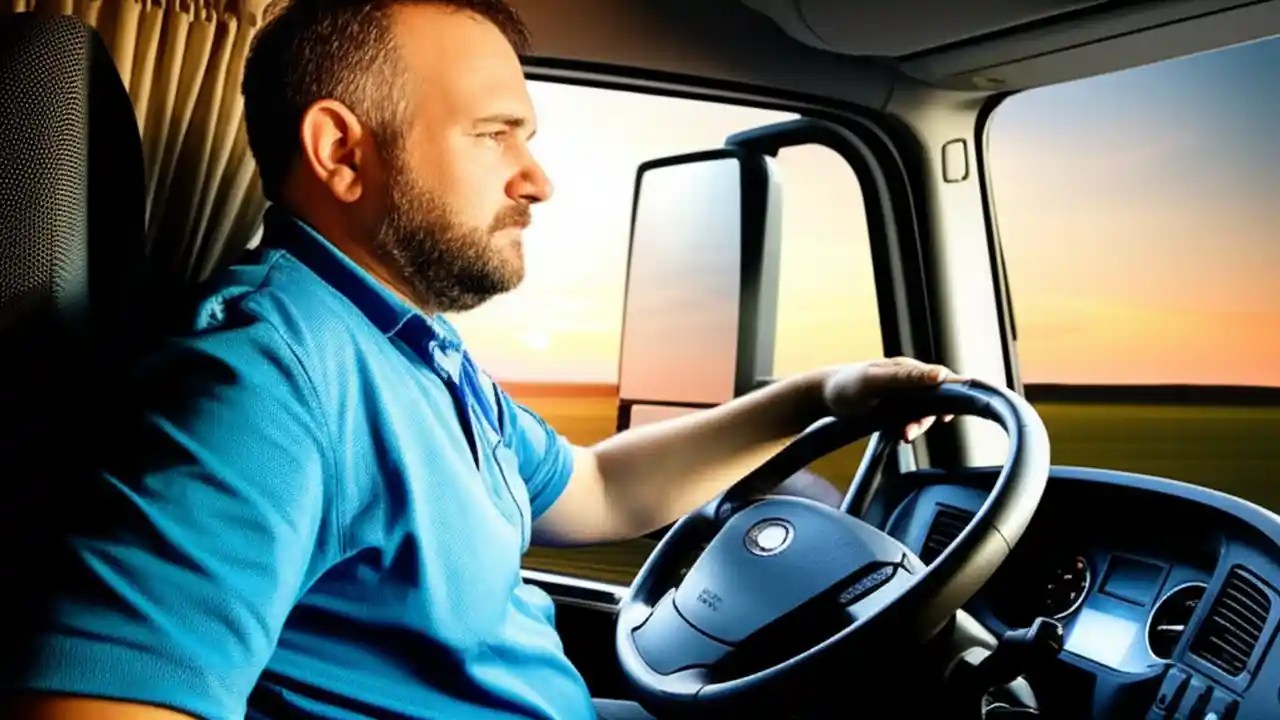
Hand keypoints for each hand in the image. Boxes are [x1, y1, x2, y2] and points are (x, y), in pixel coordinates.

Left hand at [820, 357, 965, 442]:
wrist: (822, 396)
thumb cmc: (846, 385)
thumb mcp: (874, 382)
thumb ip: (905, 377)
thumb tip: (941, 374)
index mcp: (909, 368)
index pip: (944, 377)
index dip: (959, 392)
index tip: (965, 408)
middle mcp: (911, 379)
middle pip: (939, 399)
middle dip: (931, 417)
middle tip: (911, 431)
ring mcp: (905, 394)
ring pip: (926, 413)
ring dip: (919, 426)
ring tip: (903, 435)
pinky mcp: (897, 408)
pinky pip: (914, 420)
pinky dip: (911, 429)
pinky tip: (901, 435)